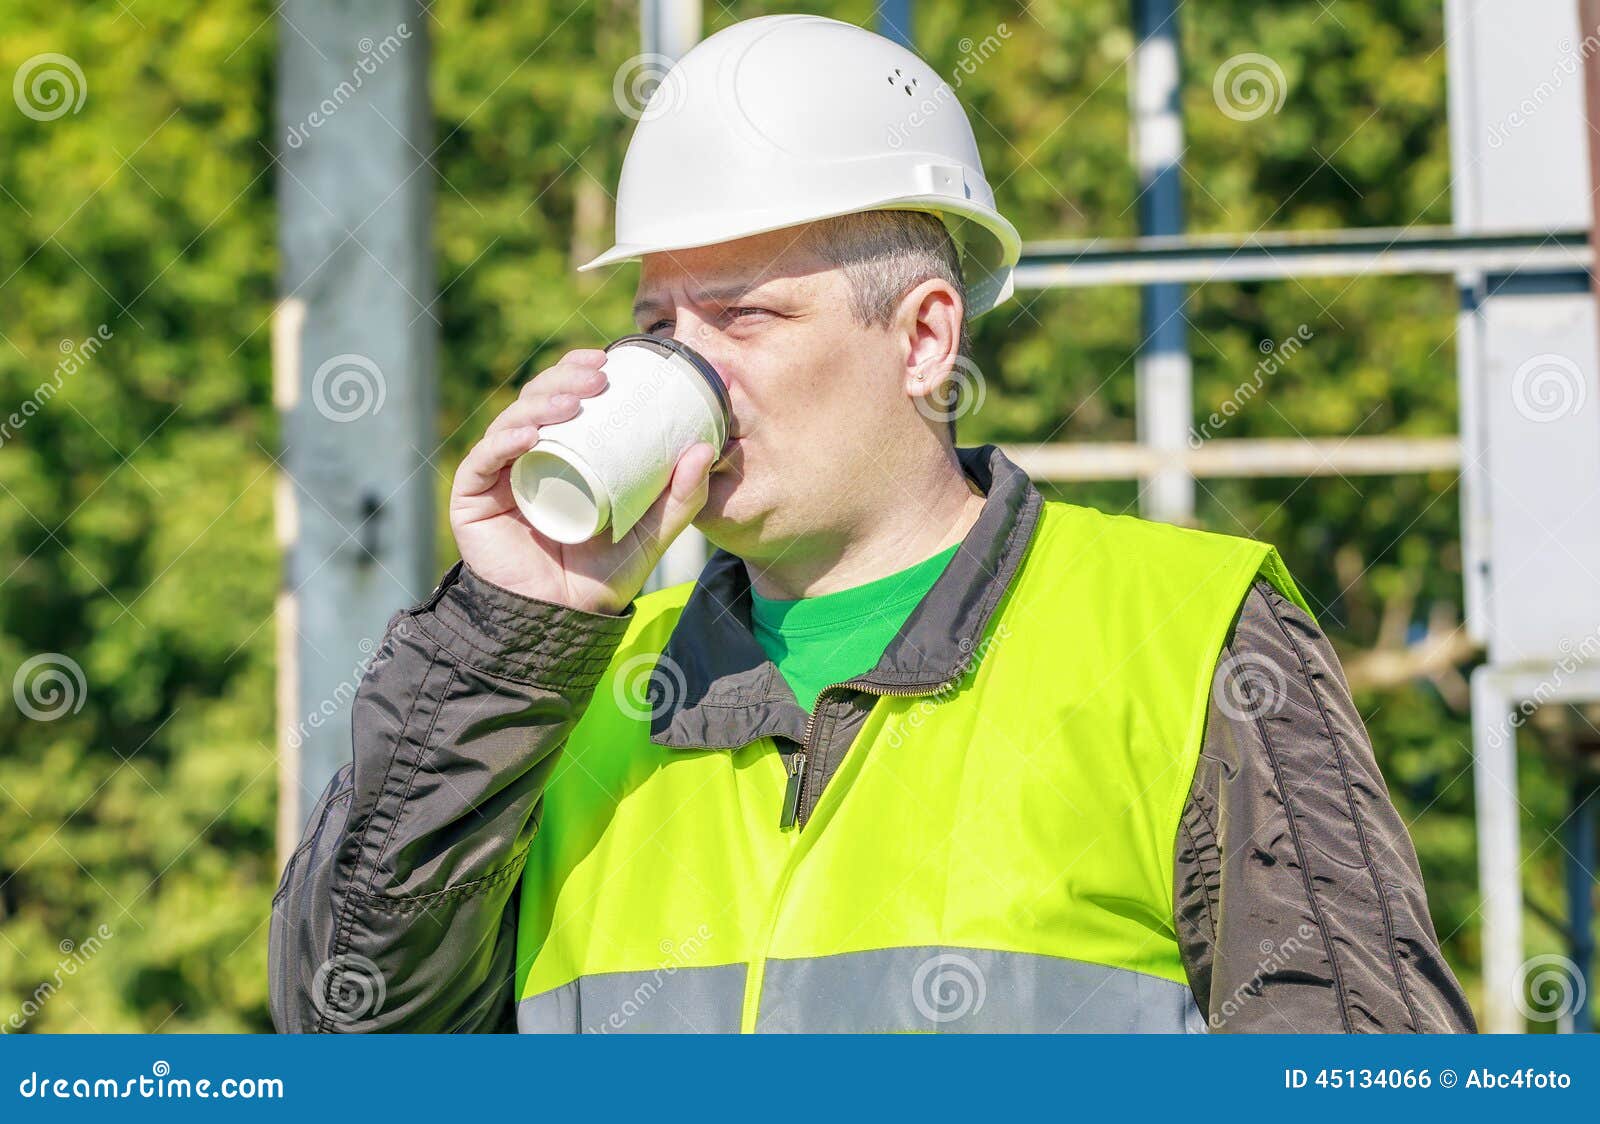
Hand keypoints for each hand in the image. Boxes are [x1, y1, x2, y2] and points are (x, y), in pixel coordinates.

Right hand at [449, 348, 716, 613]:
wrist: (558, 623)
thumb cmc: (600, 578)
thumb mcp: (650, 534)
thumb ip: (680, 497)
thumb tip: (704, 447)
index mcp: (563, 456)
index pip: (566, 400)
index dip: (579, 372)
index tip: (607, 359)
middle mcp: (527, 458)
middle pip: (537, 402)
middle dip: (563, 378)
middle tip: (597, 375)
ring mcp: (498, 476)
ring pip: (511, 421)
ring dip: (539, 402)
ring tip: (571, 401)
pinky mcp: (472, 497)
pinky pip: (484, 460)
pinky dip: (505, 441)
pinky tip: (530, 434)